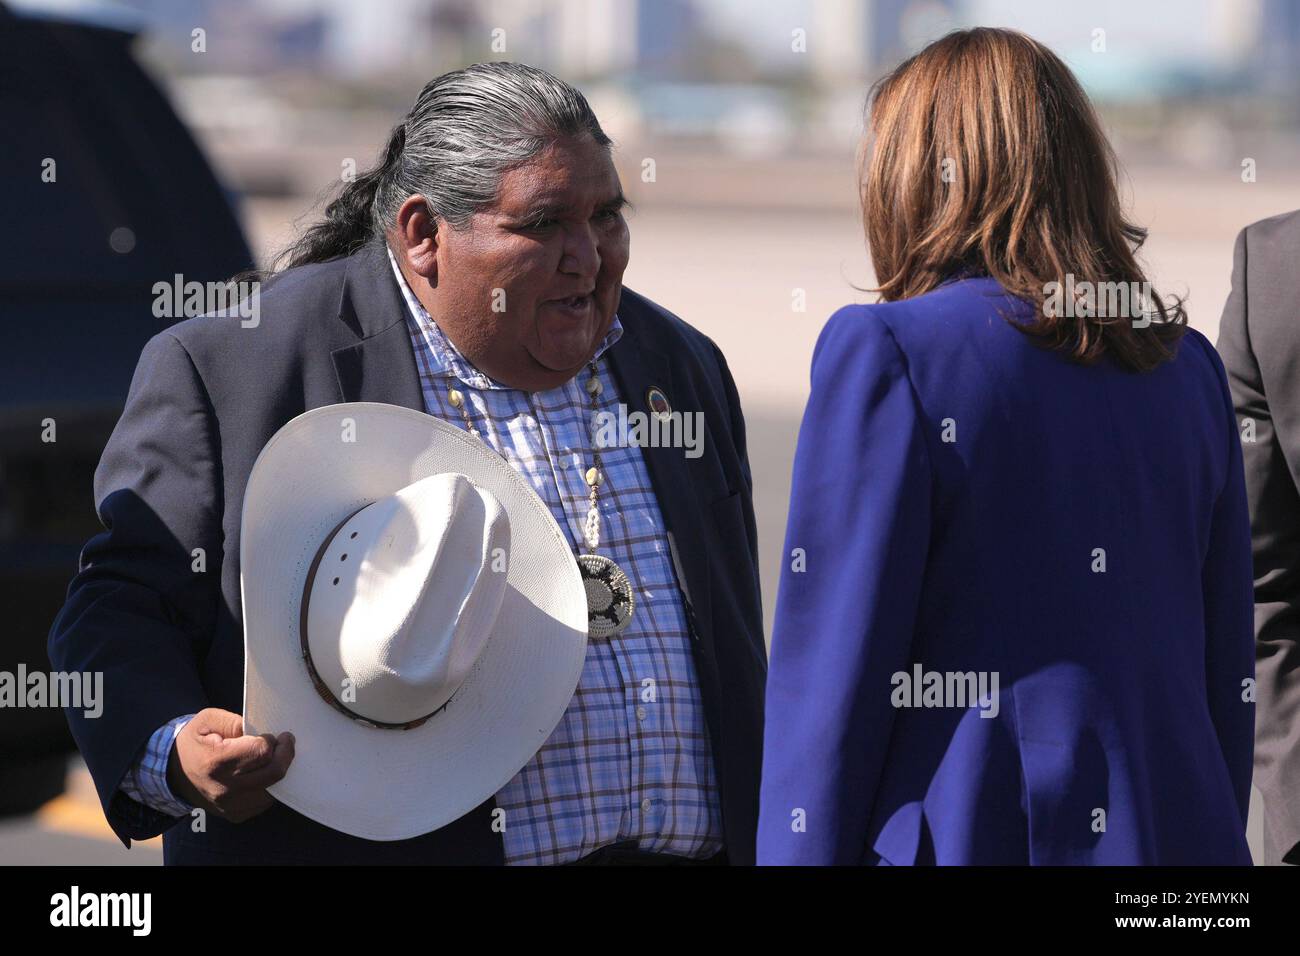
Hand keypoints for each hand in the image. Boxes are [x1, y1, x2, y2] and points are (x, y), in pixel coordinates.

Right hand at [166, 707, 294, 823]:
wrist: (174, 773)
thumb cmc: (195, 742)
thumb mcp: (208, 720)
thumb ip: (235, 722)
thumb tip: (260, 731)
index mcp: (216, 761)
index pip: (261, 751)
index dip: (272, 740)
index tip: (273, 734)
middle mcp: (224, 788)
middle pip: (273, 772)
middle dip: (285, 754)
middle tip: (285, 742)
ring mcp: (230, 805)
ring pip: (274, 789)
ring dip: (278, 771)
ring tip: (272, 758)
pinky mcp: (236, 815)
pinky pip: (265, 801)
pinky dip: (269, 786)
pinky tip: (261, 773)